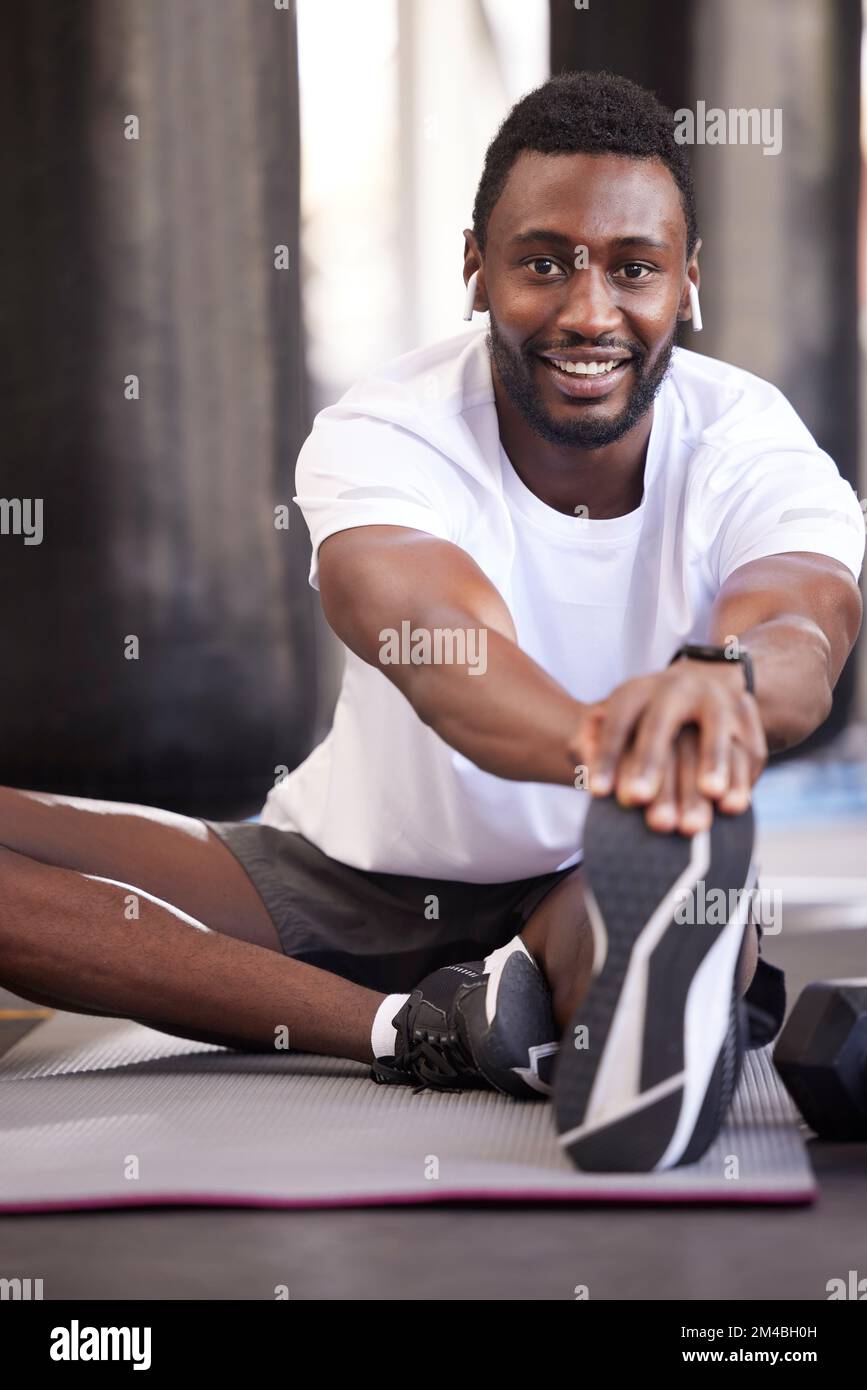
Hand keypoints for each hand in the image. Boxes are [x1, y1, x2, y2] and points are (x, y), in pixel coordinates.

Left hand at [569, 661, 766, 829]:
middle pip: (662, 724)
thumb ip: (590, 742)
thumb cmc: (642, 724)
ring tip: (709, 797)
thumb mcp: (613, 724)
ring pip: (715, 732)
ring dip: (713, 766)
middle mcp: (679, 687)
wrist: (696, 693)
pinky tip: (733, 806)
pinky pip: (748, 746)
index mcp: (639, 690)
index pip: (617, 722)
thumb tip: (583, 758)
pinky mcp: (747, 716)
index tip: (597, 793)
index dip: (606, 757)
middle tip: (640, 800)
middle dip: (651, 763)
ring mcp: (718, 699)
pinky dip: (743, 776)